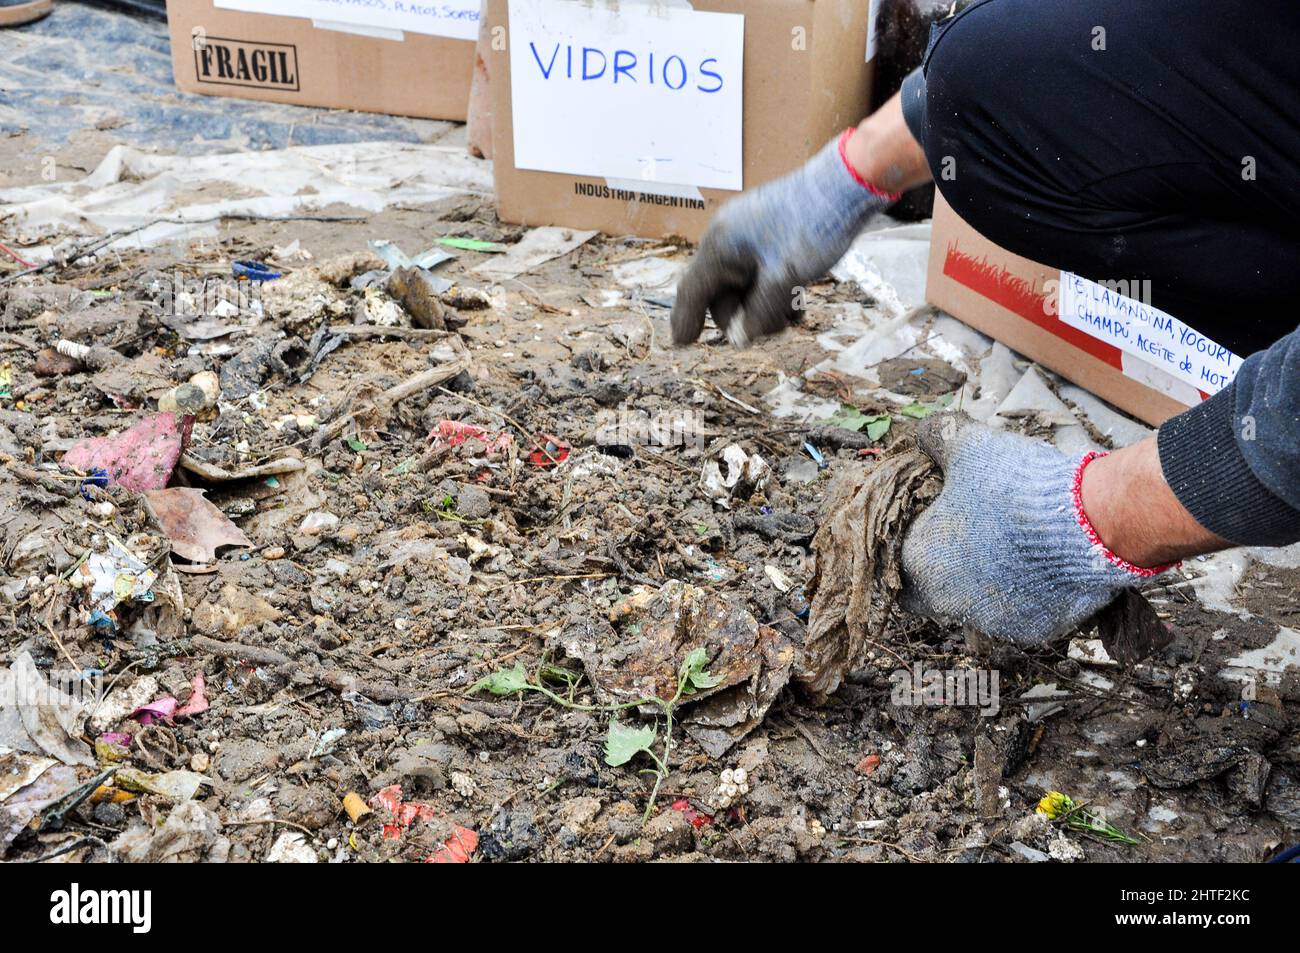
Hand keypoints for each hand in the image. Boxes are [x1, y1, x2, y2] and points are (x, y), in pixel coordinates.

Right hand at [671, 131, 894, 346]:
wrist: (847, 183)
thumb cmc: (814, 225)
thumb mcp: (786, 277)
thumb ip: (760, 311)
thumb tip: (742, 338)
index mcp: (721, 244)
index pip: (692, 290)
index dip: (686, 319)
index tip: (681, 344)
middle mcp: (728, 239)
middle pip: (722, 293)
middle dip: (746, 316)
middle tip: (780, 330)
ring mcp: (748, 235)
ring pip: (745, 286)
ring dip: (765, 307)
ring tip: (795, 315)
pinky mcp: (767, 235)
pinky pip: (760, 273)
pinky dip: (774, 291)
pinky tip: (797, 301)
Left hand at [900, 414, 1174, 643]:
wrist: (1086, 521)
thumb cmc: (1014, 485)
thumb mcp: (968, 446)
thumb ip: (937, 437)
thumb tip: (923, 431)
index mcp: (920, 563)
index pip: (896, 573)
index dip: (911, 552)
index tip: (931, 533)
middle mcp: (949, 601)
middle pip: (938, 591)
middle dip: (952, 567)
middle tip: (976, 535)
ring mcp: (993, 620)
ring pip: (982, 604)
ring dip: (992, 579)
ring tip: (1017, 543)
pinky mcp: (1035, 630)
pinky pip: (1024, 611)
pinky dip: (1031, 591)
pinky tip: (1045, 562)